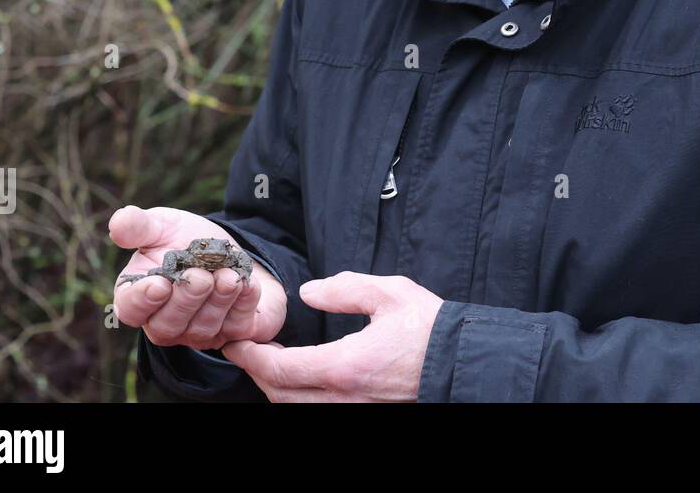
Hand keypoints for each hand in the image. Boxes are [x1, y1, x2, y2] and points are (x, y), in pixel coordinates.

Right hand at [109, 204, 286, 349]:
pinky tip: (247, 283)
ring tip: (228, 275)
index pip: (130, 310)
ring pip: (203, 328)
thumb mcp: (162, 226)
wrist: (227, 248)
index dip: (142, 300)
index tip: (159, 284)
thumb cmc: (185, 240)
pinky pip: (236, 326)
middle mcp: (164, 322)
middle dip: (186, 299)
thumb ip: (139, 225)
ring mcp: (197, 332)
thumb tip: (117, 222)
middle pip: (167, 326)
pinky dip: (243, 305)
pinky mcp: (230, 332)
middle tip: (200, 275)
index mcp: (139, 297)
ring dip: (218, 300)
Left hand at [221, 272, 443, 401]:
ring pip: (295, 407)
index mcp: (344, 366)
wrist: (463, 361)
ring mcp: (353, 410)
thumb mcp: (389, 293)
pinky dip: (297, 396)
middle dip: (256, 371)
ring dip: (275, 385)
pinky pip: (317, 409)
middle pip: (278, 393)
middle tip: (245, 347)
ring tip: (270, 359)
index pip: (277, 368)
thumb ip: (344, 289)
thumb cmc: (429, 327)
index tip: (236, 340)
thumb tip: (309, 292)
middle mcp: (343, 397)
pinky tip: (300, 376)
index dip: (250, 355)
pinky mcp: (364, 411)